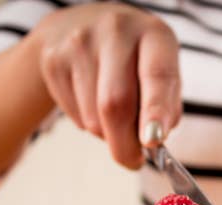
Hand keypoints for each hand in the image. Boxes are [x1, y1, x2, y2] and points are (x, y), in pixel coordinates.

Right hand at [32, 3, 180, 167]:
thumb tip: (153, 140)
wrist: (84, 25)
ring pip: (94, 117)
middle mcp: (116, 32)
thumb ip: (167, 106)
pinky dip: (89, 126)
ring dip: (108, 135)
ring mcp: (79, 43)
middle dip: (126, 144)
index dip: (155, 111)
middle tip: (133, 162)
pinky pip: (75, 116)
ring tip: (115, 118)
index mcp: (154, 35)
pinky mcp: (53, 60)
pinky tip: (93, 104)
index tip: (153, 141)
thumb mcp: (163, 72)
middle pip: (116, 103)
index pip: (156, 76)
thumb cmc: (137, 61)